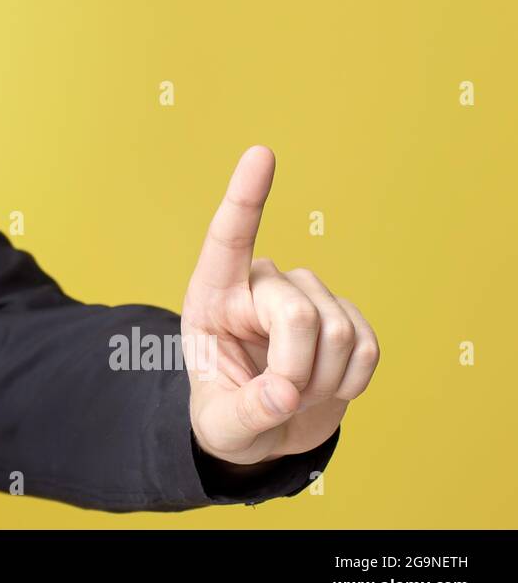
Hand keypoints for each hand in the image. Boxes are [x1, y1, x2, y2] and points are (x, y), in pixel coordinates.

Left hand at [180, 145, 378, 465]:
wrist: (267, 429)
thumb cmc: (229, 417)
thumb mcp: (220, 427)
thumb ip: (244, 414)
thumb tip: (283, 396)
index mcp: (213, 296)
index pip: (228, 239)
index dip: (246, 197)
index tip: (261, 153)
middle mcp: (259, 284)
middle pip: (297, 314)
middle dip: (297, 370)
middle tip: (281, 400)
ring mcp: (306, 294)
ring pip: (338, 331)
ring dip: (324, 381)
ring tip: (297, 393)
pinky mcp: (345, 314)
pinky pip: (369, 347)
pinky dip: (351, 382)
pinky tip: (327, 386)